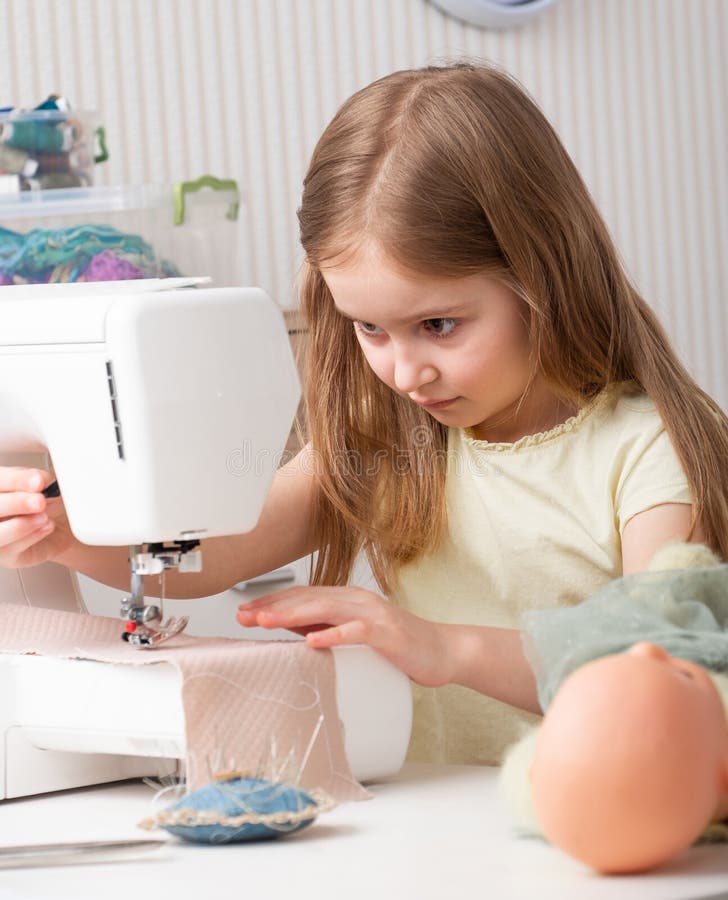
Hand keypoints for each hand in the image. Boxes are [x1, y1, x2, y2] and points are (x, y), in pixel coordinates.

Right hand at [0, 467, 74, 567]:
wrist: (60, 526)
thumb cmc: (47, 502)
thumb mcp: (45, 485)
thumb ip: (38, 479)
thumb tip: (37, 481)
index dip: (16, 480)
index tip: (38, 482)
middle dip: (16, 503)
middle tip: (40, 501)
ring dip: (23, 524)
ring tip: (44, 517)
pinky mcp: (4, 554)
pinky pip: (11, 548)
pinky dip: (32, 536)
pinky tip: (46, 527)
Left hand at [236, 586, 454, 687]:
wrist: (443, 651)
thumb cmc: (398, 646)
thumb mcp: (355, 634)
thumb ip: (327, 627)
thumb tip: (291, 630)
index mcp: (346, 599)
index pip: (302, 597)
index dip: (272, 603)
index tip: (244, 614)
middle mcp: (356, 600)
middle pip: (307, 599)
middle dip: (274, 607)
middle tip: (244, 617)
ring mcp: (372, 613)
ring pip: (326, 609)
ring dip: (293, 615)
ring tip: (266, 622)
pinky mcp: (387, 633)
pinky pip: (356, 631)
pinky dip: (333, 634)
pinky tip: (312, 640)